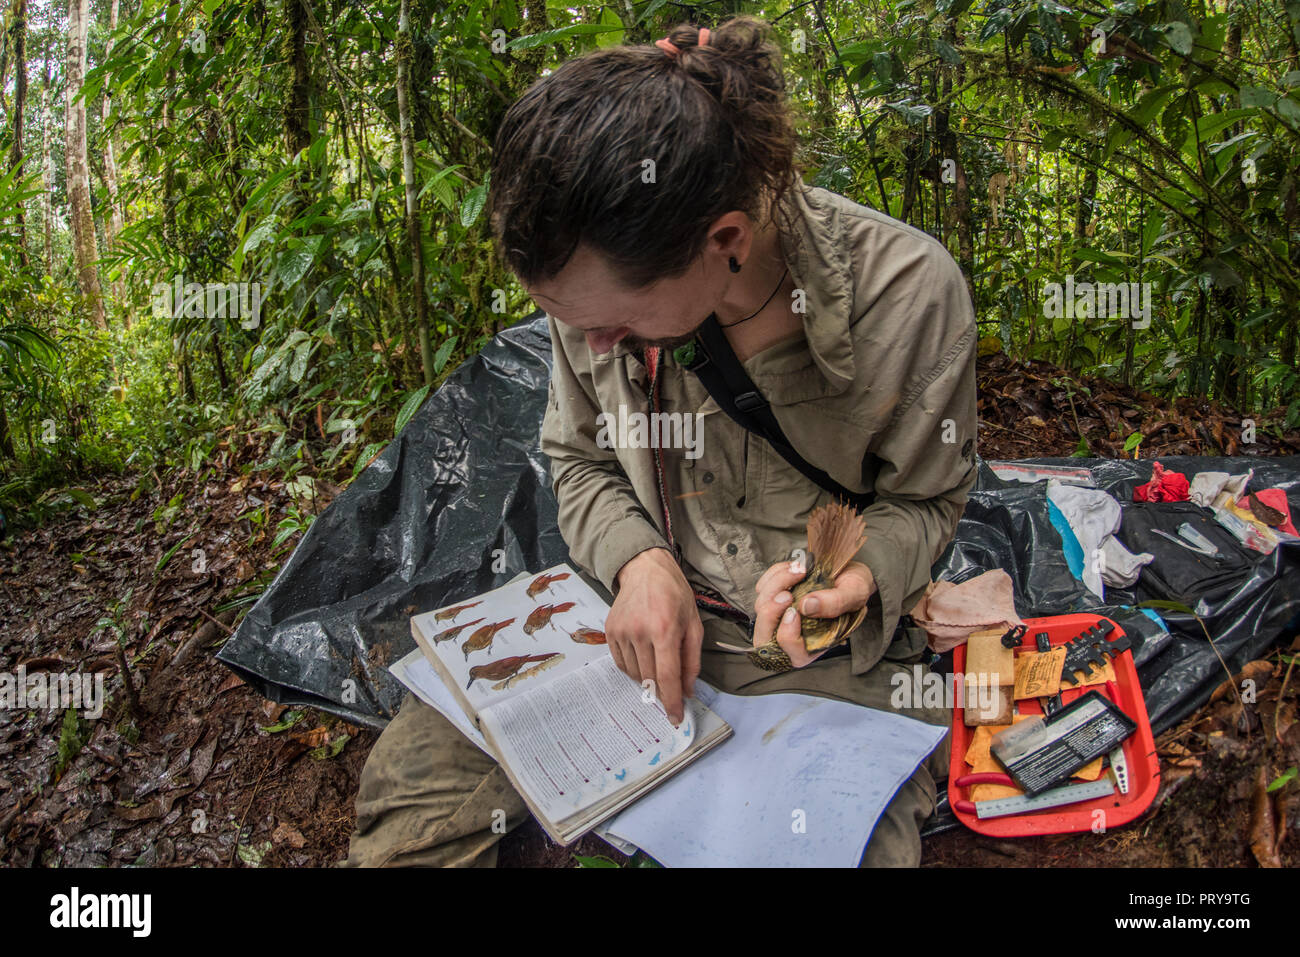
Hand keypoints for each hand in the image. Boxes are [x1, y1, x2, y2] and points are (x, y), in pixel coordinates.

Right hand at [606, 547, 702, 725]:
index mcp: (665, 630)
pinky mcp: (609, 631)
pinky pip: (620, 663)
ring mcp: (621, 632)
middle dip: (661, 691)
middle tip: (670, 690)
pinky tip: (642, 658)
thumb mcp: (694, 625)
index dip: (672, 701)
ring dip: (647, 679)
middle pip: (650, 678)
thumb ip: (691, 661)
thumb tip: (687, 691)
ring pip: (634, 674)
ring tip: (656, 664)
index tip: (675, 718)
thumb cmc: (675, 595)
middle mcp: (640, 632)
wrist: (645, 569)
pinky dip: (633, 669)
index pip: (668, 676)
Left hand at [751, 557, 876, 666]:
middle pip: (764, 636)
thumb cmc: (854, 587)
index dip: (788, 634)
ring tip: (799, 571)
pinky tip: (794, 568)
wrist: (848, 570)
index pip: (791, 652)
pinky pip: (762, 589)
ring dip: (776, 585)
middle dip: (770, 612)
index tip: (798, 609)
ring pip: (761, 608)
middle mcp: (794, 635)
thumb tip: (807, 605)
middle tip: (787, 593)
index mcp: (814, 645)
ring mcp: (781, 616)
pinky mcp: (774, 598)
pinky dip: (774, 575)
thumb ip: (836, 602)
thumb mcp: (855, 593)